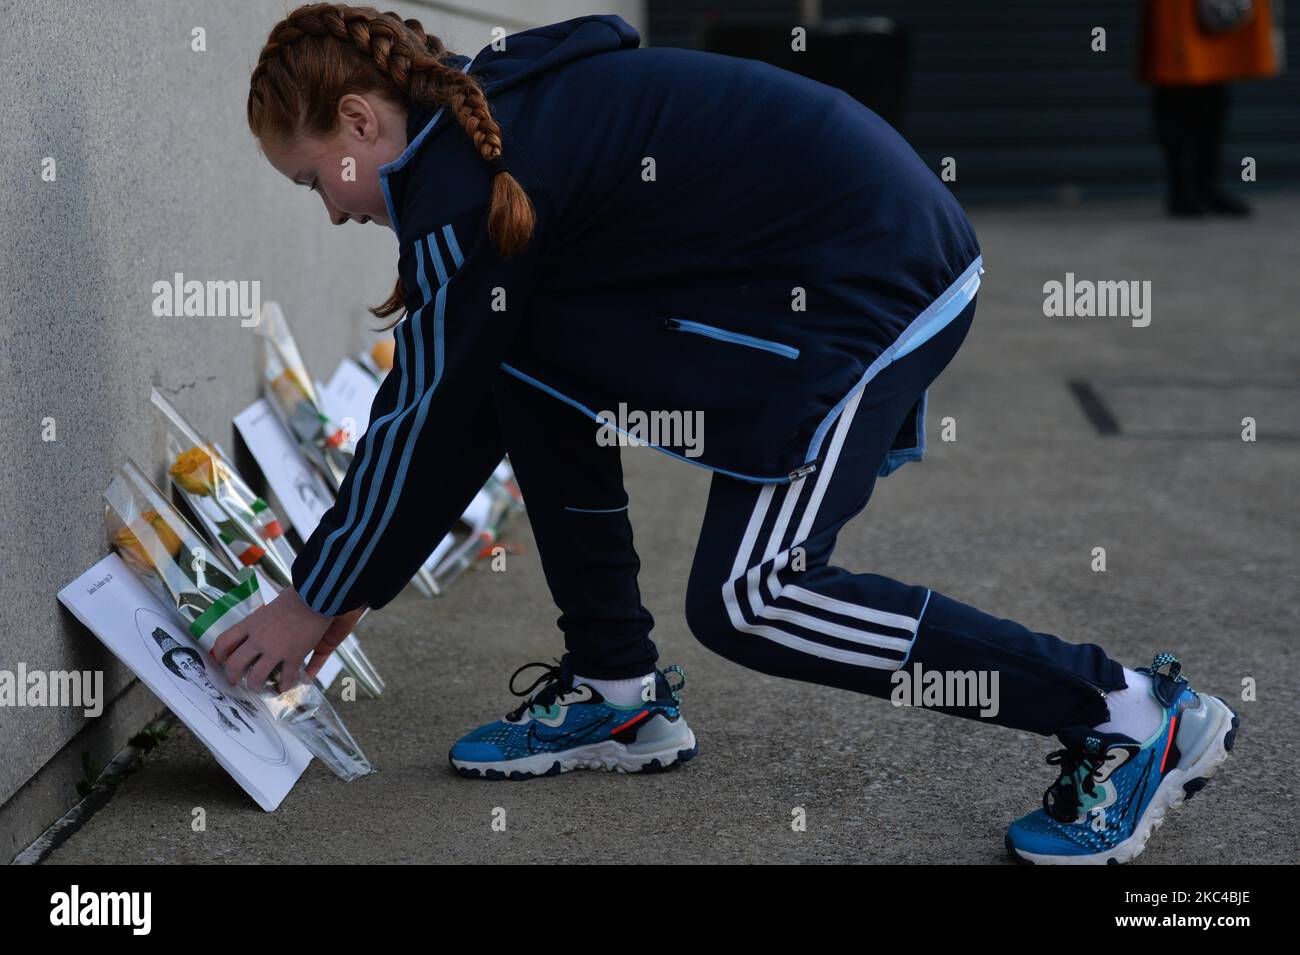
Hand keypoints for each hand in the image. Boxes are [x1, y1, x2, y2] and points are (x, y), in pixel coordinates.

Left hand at [211, 586, 367, 692]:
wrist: (317, 596)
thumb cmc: (296, 597)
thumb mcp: (271, 607)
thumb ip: (262, 621)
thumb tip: (259, 629)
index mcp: (251, 623)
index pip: (224, 641)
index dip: (220, 654)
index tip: (222, 660)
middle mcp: (259, 638)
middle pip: (235, 664)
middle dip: (232, 677)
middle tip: (235, 681)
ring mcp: (276, 649)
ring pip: (256, 677)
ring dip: (255, 686)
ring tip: (258, 688)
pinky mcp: (294, 655)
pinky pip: (286, 677)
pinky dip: (284, 685)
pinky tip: (284, 687)